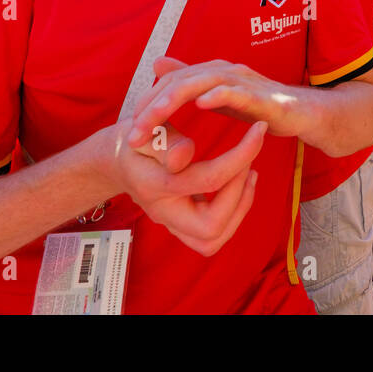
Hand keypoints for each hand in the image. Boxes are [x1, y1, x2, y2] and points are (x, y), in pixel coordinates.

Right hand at [103, 115, 265, 256]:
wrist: (114, 160)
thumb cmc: (134, 139)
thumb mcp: (144, 131)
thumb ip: (164, 143)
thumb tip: (186, 156)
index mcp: (154, 184)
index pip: (208, 179)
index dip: (240, 155)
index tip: (258, 131)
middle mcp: (163, 212)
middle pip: (211, 226)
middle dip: (239, 194)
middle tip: (248, 162)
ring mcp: (171, 223)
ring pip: (212, 240)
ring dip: (240, 207)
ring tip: (249, 173)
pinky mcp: (180, 224)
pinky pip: (211, 236)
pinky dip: (233, 213)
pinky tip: (240, 182)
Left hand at [129, 57, 315, 144]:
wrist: (305, 114)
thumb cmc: (263, 107)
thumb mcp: (221, 98)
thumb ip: (192, 85)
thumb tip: (158, 66)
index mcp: (214, 73)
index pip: (172, 82)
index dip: (148, 102)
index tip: (131, 129)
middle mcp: (226, 71)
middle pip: (180, 81)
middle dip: (153, 106)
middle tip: (133, 133)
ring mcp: (246, 81)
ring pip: (202, 83)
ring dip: (174, 100)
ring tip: (153, 119)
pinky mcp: (264, 97)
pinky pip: (239, 91)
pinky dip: (219, 94)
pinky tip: (201, 103)